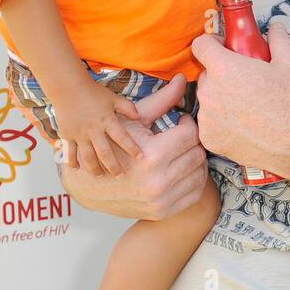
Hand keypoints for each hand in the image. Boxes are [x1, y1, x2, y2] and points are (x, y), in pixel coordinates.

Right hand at [51, 78, 141, 175]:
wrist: (68, 87)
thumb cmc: (94, 92)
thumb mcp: (114, 98)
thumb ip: (128, 108)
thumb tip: (139, 117)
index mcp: (107, 121)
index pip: (123, 138)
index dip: (132, 148)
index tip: (141, 157)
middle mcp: (94, 130)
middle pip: (105, 153)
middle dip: (113, 166)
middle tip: (120, 176)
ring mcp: (79, 134)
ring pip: (87, 156)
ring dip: (94, 168)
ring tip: (100, 175)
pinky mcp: (67, 135)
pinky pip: (70, 152)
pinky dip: (73, 161)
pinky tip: (77, 168)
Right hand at [59, 73, 209, 219]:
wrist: (90, 185)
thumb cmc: (111, 145)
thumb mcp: (132, 121)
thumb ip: (162, 100)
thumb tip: (182, 77)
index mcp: (151, 157)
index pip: (191, 135)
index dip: (188, 125)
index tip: (180, 123)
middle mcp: (159, 182)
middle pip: (197, 154)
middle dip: (192, 142)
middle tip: (182, 137)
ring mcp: (162, 200)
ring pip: (200, 173)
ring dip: (195, 159)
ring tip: (181, 151)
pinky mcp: (164, 212)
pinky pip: (196, 192)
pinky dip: (194, 179)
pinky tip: (182, 168)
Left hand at [191, 22, 289, 179]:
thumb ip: (278, 40)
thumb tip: (275, 28)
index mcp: (224, 68)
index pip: (200, 45)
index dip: (213, 44)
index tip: (226, 50)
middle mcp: (209, 91)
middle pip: (206, 73)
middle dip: (222, 74)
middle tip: (246, 82)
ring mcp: (206, 116)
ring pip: (208, 98)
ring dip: (221, 98)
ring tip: (246, 107)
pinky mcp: (208, 137)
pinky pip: (209, 122)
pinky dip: (221, 121)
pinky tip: (243, 124)